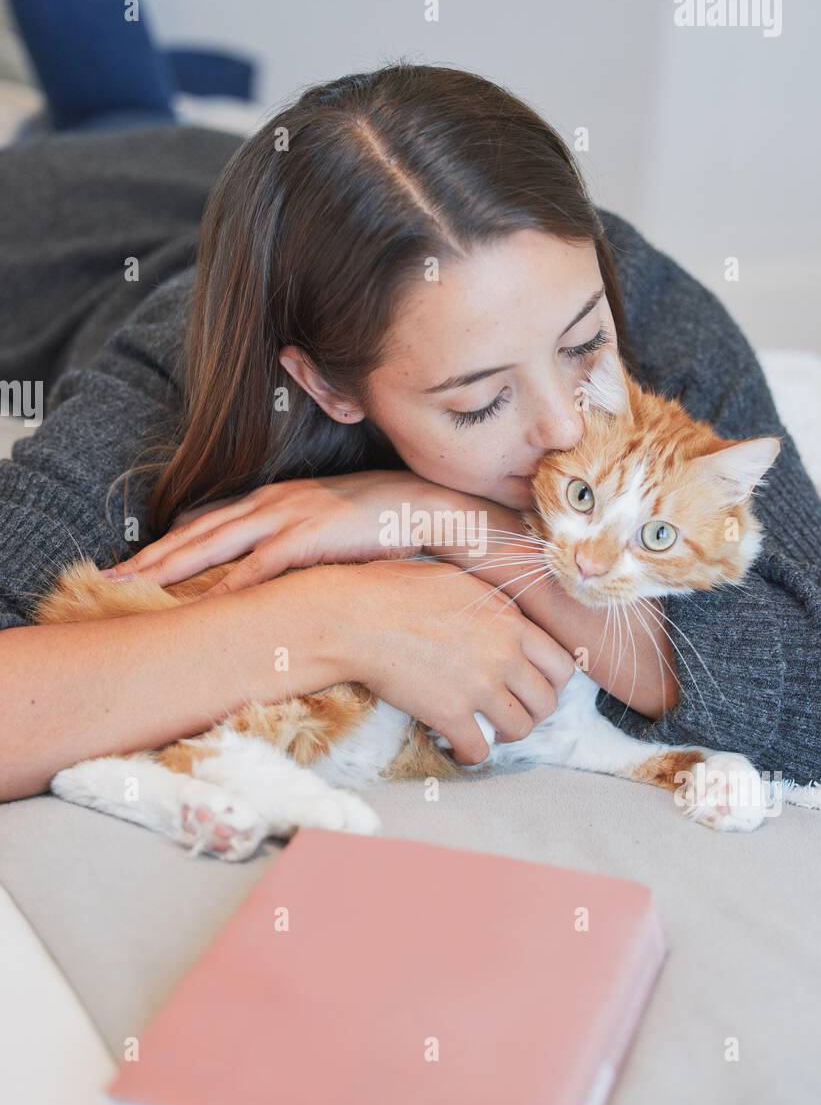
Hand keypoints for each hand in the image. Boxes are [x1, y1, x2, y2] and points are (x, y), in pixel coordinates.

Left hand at [99, 471, 449, 594]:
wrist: (426, 504)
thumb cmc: (383, 520)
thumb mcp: (330, 525)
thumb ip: (298, 542)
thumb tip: (277, 572)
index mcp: (275, 500)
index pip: (209, 523)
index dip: (169, 543)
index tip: (136, 564)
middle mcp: (272, 503)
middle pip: (197, 531)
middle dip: (152, 556)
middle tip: (110, 578)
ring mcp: (287, 517)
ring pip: (213, 545)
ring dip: (171, 568)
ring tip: (134, 588)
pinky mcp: (307, 536)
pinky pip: (256, 568)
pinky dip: (224, 587)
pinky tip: (199, 604)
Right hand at [332, 559, 576, 765]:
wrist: (357, 617)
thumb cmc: (396, 589)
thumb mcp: (459, 579)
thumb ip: (491, 603)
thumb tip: (502, 614)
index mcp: (510, 621)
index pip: (561, 663)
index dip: (553, 682)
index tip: (537, 686)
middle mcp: (504, 655)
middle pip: (547, 701)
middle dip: (535, 712)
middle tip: (515, 710)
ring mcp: (479, 687)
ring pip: (520, 729)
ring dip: (507, 734)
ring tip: (490, 729)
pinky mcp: (449, 714)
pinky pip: (479, 751)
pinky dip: (471, 755)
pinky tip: (459, 749)